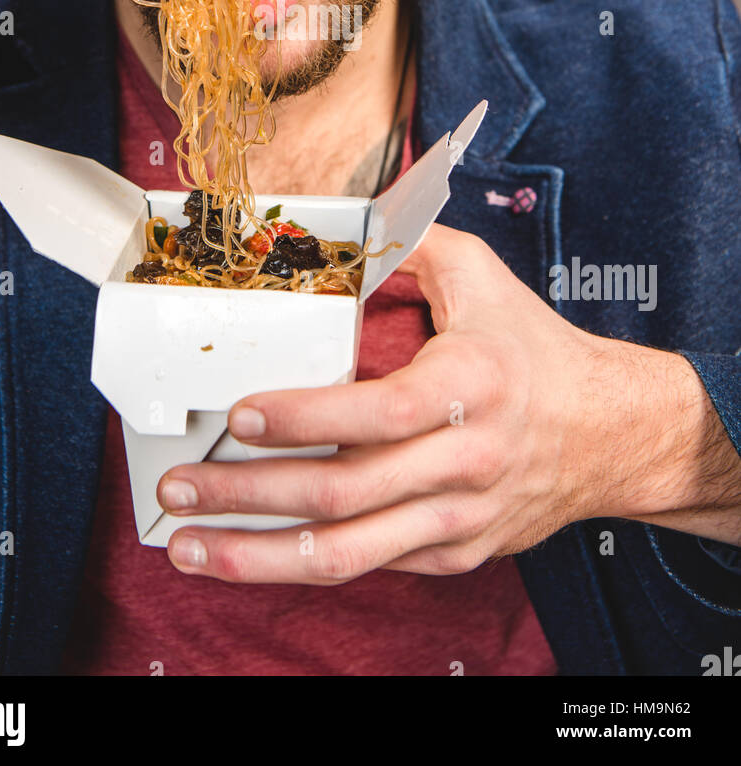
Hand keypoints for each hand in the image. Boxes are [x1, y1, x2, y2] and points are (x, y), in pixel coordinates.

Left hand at [158, 223, 681, 582]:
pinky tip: (253, 550)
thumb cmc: (534, 352)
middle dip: (247, 493)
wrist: (610, 434)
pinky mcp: (453, 554)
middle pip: (342, 493)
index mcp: (468, 386)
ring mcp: (457, 517)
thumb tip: (342, 225)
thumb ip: (411, 243)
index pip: (376, 413)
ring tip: (190, 544)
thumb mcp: (482, 277)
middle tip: (180, 485)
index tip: (241, 414)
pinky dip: (305, 563)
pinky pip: (371, 565)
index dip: (303, 418)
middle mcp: (463, 460)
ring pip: (347, 554)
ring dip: (258, 555)